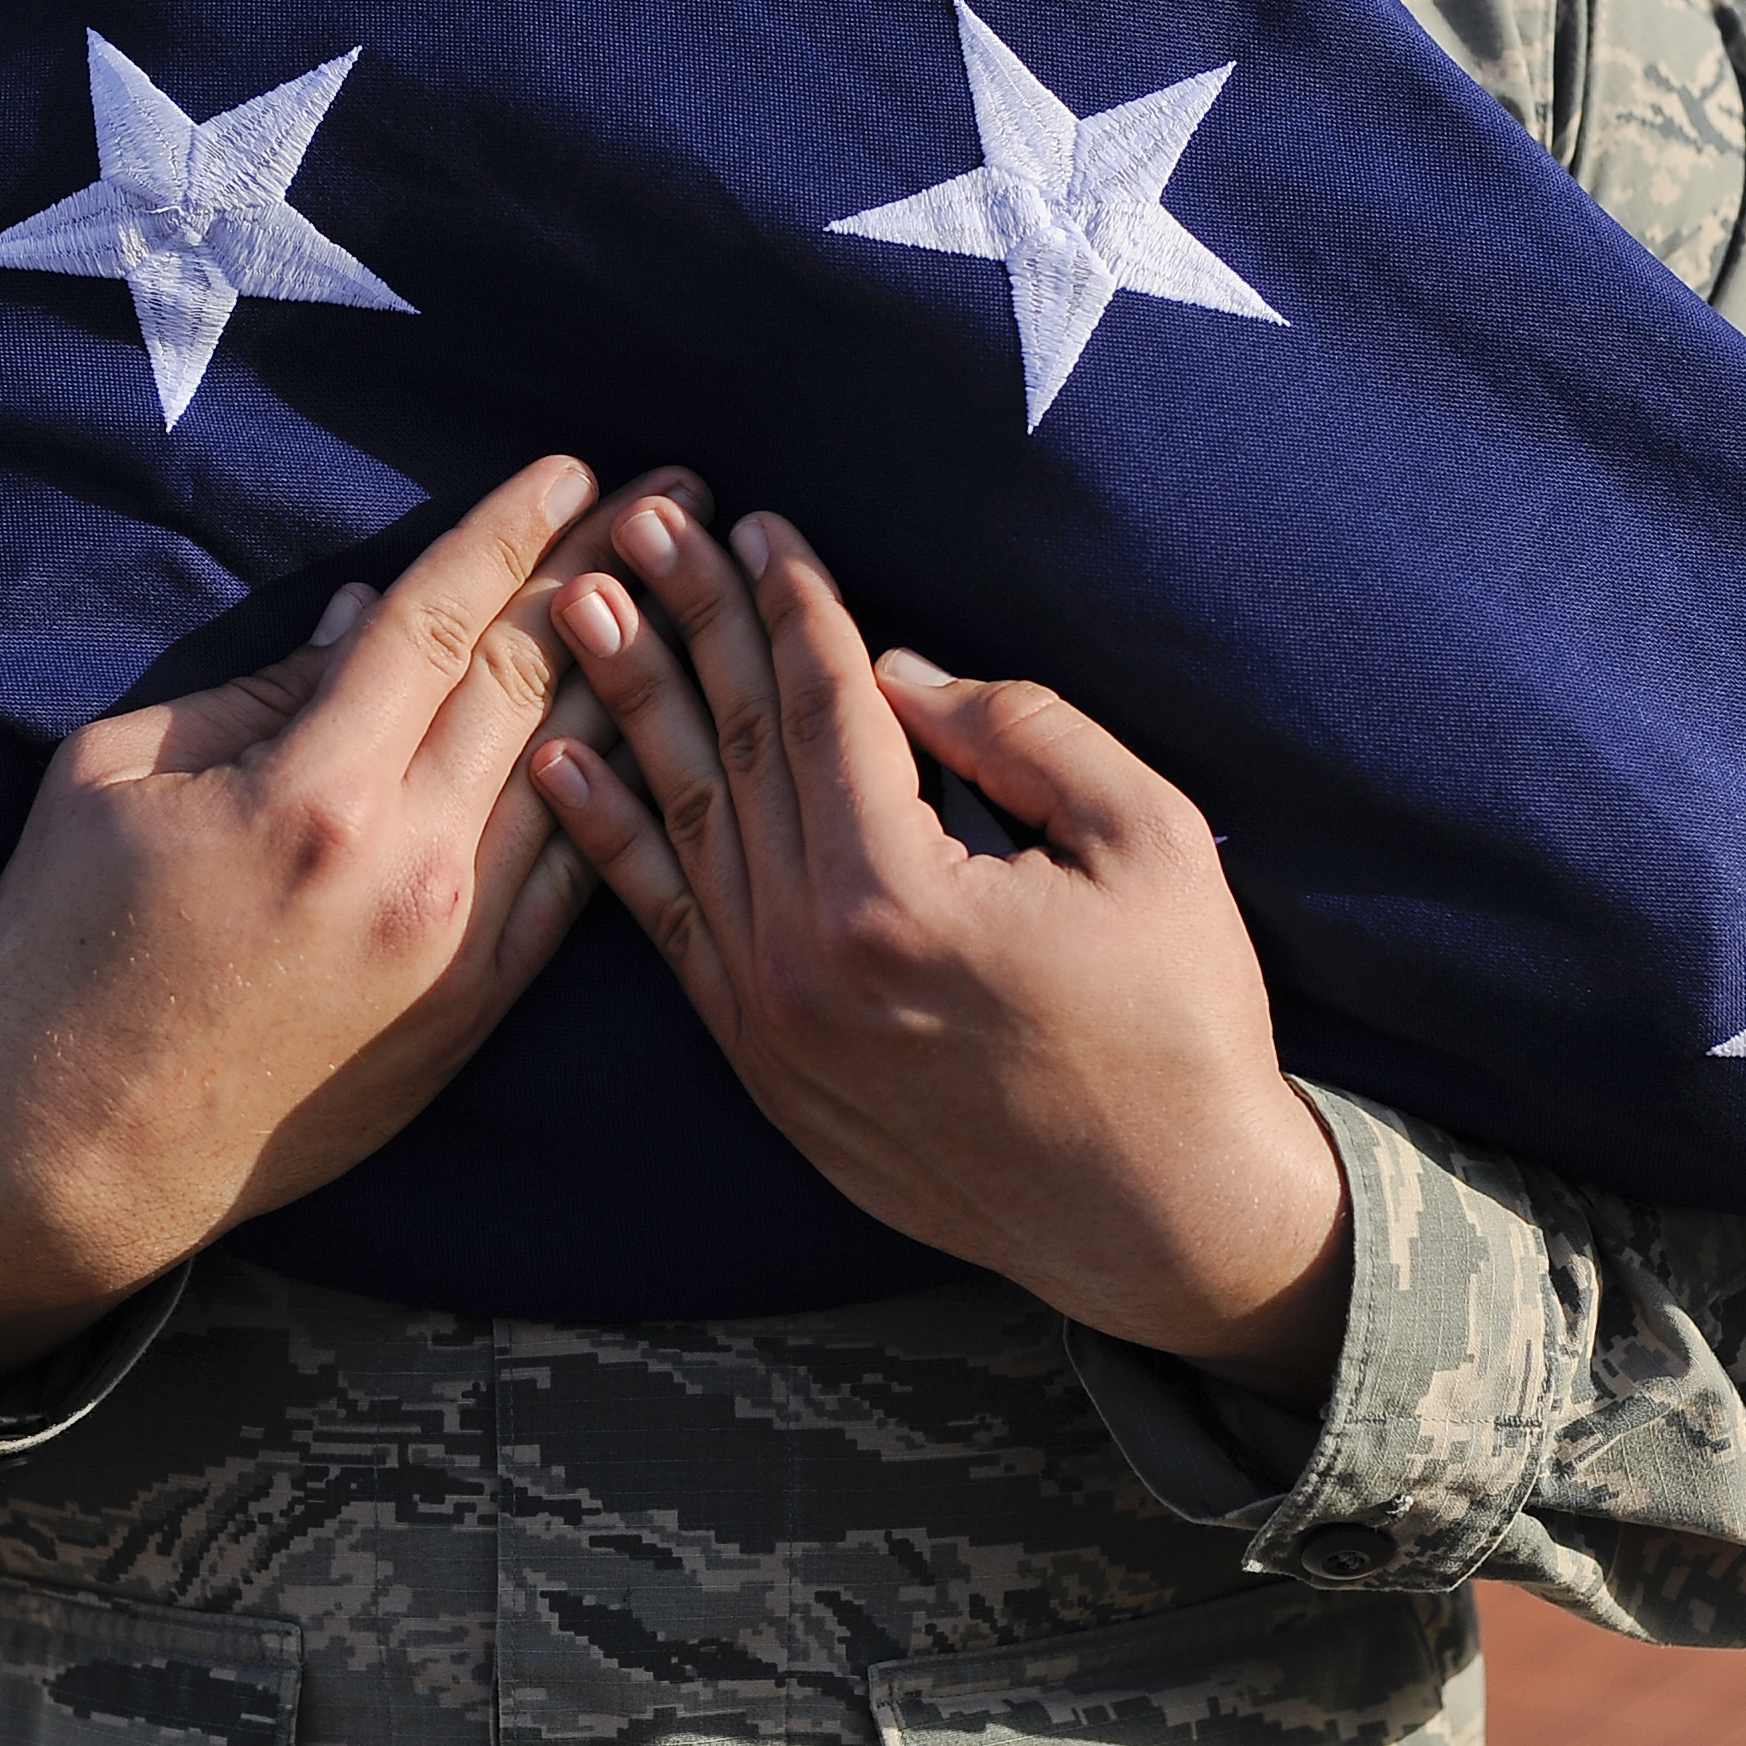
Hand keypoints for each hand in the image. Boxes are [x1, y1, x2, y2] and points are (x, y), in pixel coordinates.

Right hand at [0, 456, 709, 1379]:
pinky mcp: (473, 1013)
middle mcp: (407, 862)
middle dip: (604, 571)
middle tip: (678, 494)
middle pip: (529, 678)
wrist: (78, 1153)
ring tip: (692, 593)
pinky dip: (614, 796)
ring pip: (573, 772)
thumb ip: (253, 687)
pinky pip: (571, 882)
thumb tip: (368, 612)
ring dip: (636, 670)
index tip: (569, 468)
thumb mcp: (113, 779)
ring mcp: (455, 945)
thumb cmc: (62, 950)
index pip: (437, 621)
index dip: (508, 533)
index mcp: (310, 790)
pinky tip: (653, 739)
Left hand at [531, 498, 1352, 1406]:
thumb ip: (1020, 733)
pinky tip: (564, 766)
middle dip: (689, 621)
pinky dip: (611, 841)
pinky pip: (663, 930)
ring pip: (685, 825)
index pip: (827, 709)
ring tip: (582, 607)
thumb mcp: (1149, 844)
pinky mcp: (761, 1067)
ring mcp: (770, 1021)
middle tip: (638, 523)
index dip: (793, 603)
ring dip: (631, 706)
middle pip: (738, 748)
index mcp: (897, 897)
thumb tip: (897, 669)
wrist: (1165, 1224)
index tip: (756, 521)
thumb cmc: (1180, 1027)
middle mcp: (807, 960)